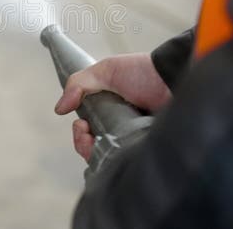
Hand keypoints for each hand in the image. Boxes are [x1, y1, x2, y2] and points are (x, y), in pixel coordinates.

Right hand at [54, 53, 170, 160]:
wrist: (173, 77)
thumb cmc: (143, 71)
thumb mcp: (105, 70)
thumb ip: (78, 84)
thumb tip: (59, 109)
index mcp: (108, 110)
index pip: (86, 132)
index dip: (79, 133)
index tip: (80, 124)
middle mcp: (119, 126)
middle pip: (94, 148)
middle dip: (83, 144)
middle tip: (86, 134)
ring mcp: (133, 138)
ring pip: (109, 157)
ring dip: (97, 153)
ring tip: (101, 141)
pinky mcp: (146, 147)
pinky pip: (128, 161)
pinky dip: (118, 159)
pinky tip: (118, 150)